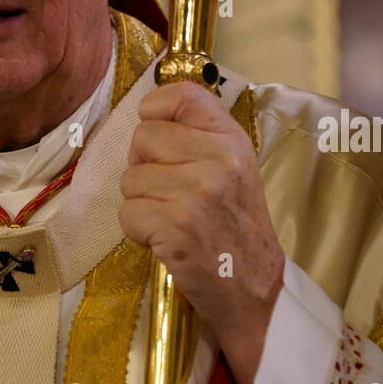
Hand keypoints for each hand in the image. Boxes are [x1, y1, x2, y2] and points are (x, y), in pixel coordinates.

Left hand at [119, 80, 284, 383]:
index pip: (181, 95)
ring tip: (171, 219)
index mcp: (231, 139)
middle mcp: (217, 159)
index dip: (155, 108)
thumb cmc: (236, 226)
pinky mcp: (175, 226)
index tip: (157, 130)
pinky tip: (165, 239)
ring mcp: (196, 193)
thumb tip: (147, 113)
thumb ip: (200, 136)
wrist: (254, 288)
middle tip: (169, 192)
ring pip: (130, 178)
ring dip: (141, 203)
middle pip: (142, 137)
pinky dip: (138, 231)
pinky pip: (127, 214)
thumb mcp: (234, 168)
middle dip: (144, 166)